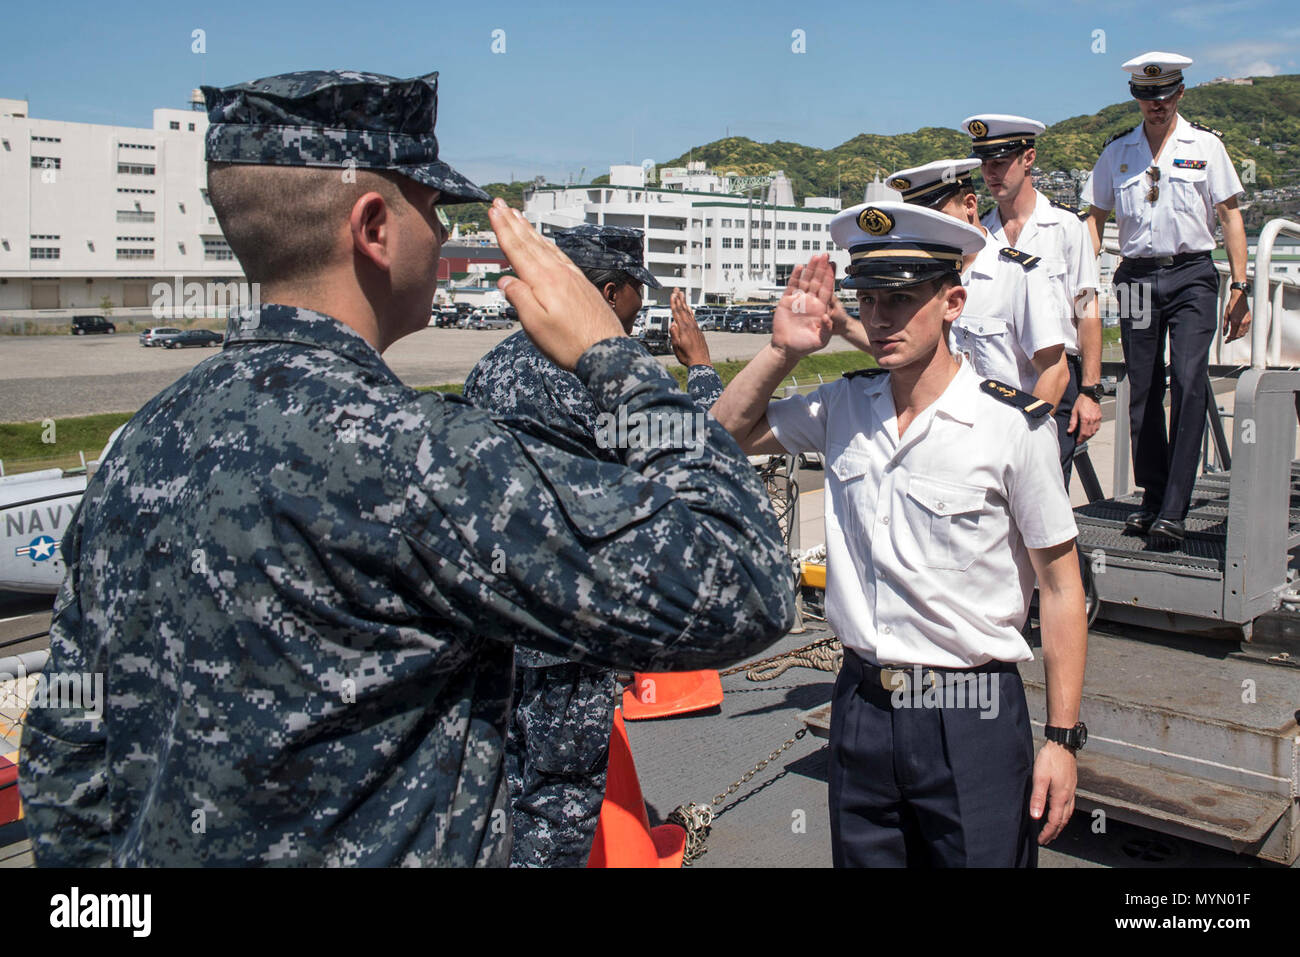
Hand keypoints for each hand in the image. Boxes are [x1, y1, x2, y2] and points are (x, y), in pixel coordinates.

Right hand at [488, 200, 624, 369]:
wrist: (606, 352)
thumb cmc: (571, 344)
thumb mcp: (536, 326)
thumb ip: (519, 299)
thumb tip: (505, 281)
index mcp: (544, 281)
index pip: (517, 249)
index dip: (503, 229)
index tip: (494, 211)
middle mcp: (559, 273)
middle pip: (531, 242)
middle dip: (513, 222)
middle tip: (501, 204)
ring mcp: (572, 277)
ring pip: (546, 246)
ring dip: (530, 230)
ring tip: (519, 216)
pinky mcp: (581, 284)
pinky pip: (560, 256)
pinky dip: (548, 244)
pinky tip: (546, 243)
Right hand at [669, 288, 711, 366]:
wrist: (701, 362)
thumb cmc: (687, 356)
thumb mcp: (676, 347)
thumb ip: (674, 334)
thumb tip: (672, 324)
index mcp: (683, 329)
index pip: (677, 313)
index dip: (674, 303)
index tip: (672, 294)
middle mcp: (690, 326)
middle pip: (683, 309)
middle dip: (679, 299)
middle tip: (677, 289)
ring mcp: (695, 328)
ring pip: (688, 312)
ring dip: (684, 303)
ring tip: (682, 295)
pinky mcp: (698, 331)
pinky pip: (693, 318)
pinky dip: (690, 311)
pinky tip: (689, 308)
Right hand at [772, 255, 834, 360]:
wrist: (786, 349)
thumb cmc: (805, 346)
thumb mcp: (820, 340)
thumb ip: (826, 329)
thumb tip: (826, 316)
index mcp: (820, 308)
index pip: (827, 289)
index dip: (830, 277)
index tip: (833, 265)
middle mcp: (810, 302)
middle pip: (817, 281)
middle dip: (821, 268)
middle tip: (825, 255)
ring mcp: (799, 300)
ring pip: (806, 280)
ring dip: (810, 269)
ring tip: (815, 257)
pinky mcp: (787, 301)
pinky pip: (792, 286)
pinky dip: (795, 276)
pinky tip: (800, 267)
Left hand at [1030, 740, 1076, 844]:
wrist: (1062, 744)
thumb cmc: (1050, 759)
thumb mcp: (1039, 778)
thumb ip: (1037, 798)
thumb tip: (1036, 816)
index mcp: (1060, 796)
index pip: (1055, 821)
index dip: (1047, 832)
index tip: (1041, 840)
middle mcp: (1068, 796)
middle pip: (1063, 820)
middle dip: (1055, 831)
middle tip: (1047, 839)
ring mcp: (1071, 790)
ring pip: (1068, 813)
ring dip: (1061, 824)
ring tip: (1053, 829)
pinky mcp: (1071, 785)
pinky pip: (1069, 805)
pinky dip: (1064, 814)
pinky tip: (1060, 811)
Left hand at [1069, 393, 1101, 441]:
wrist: (1090, 394)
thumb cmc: (1082, 401)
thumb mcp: (1074, 411)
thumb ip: (1072, 422)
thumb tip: (1070, 431)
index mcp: (1085, 419)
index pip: (1083, 433)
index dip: (1080, 439)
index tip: (1077, 442)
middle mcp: (1092, 420)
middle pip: (1089, 434)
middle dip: (1084, 439)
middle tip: (1079, 441)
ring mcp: (1097, 419)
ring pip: (1094, 432)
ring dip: (1089, 436)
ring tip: (1083, 437)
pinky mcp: (1100, 417)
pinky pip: (1097, 427)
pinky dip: (1093, 431)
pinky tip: (1089, 431)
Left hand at [1223, 289, 1251, 342]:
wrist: (1239, 299)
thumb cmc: (1231, 305)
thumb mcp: (1225, 316)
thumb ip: (1225, 326)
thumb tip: (1224, 334)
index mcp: (1235, 321)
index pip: (1233, 334)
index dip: (1229, 339)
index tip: (1226, 341)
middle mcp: (1242, 322)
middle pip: (1239, 335)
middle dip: (1233, 338)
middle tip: (1228, 339)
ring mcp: (1247, 321)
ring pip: (1244, 333)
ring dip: (1238, 336)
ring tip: (1232, 336)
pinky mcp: (1250, 319)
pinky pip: (1247, 329)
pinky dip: (1242, 332)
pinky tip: (1238, 332)